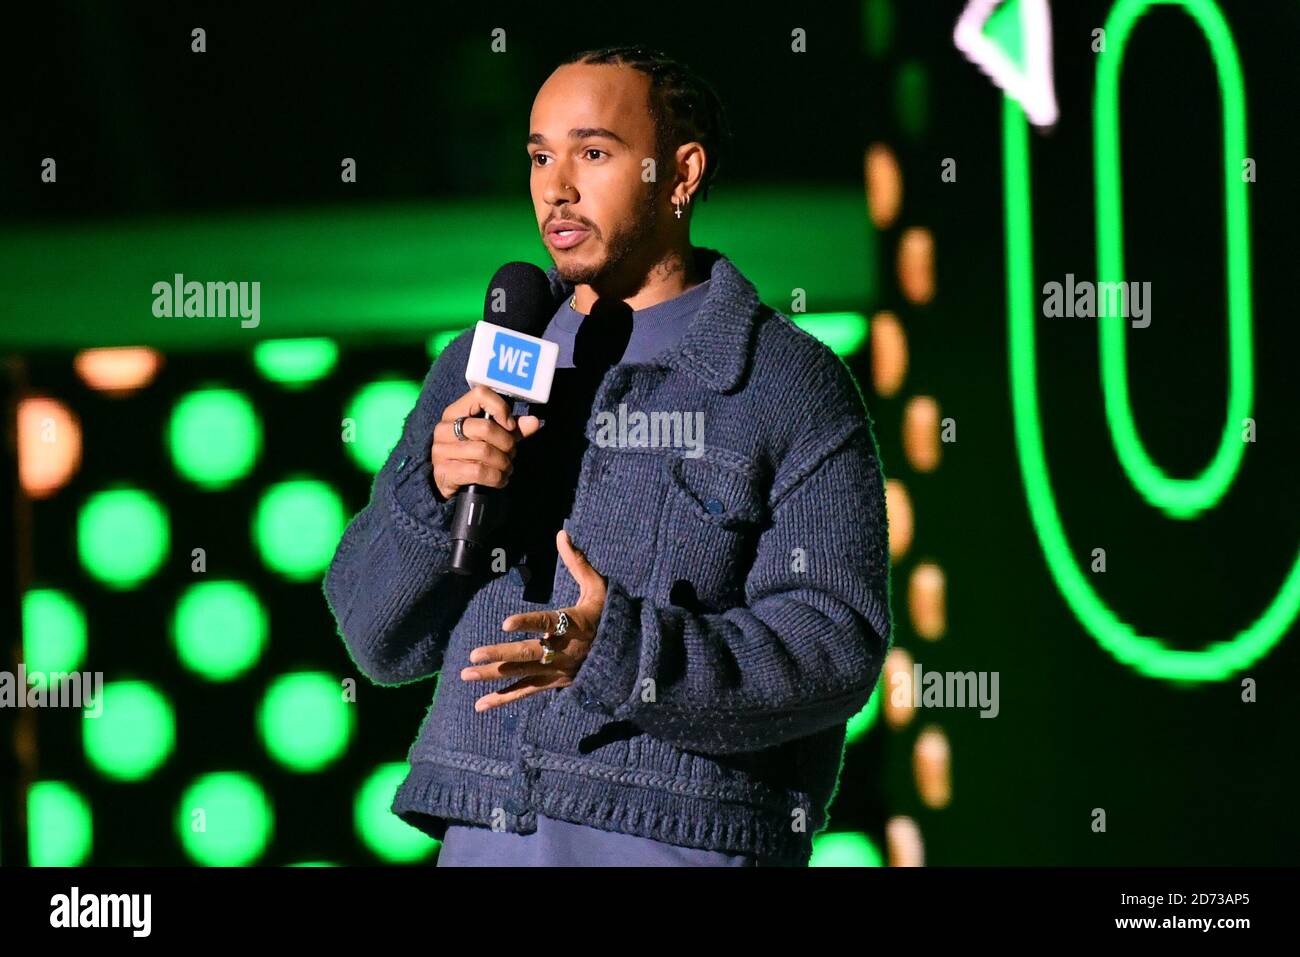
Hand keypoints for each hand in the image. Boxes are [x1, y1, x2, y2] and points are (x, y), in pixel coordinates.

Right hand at [431, 384, 542, 499]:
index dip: (500, 408)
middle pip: (486, 428)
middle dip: (507, 443)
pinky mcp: (444, 471)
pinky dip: (496, 477)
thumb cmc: (472, 455)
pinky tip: (500, 480)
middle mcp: (444, 428)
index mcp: (455, 412)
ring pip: (484, 451)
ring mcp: (441, 450)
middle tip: (512, 453)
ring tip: (507, 468)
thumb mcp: (493, 439)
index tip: (510, 426)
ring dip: (503, 463)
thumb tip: (533, 422)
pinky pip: (478, 472)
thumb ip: (512, 429)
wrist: (449, 482)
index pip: (480, 394)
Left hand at [461, 529, 607, 711]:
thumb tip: (562, 533)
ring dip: (493, 675)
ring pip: (522, 675)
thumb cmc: (606, 615)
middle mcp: (564, 651)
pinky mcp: (553, 683)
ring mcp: (557, 670)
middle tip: (474, 655)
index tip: (506, 622)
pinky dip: (503, 699)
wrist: (626, 654)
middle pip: (529, 654)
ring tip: (466, 674)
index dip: (528, 623)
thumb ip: (578, 562)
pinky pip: (525, 693)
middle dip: (500, 655)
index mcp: (573, 624)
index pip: (548, 623)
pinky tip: (480, 704)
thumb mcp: (598, 587)